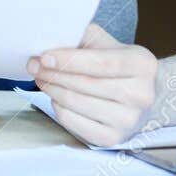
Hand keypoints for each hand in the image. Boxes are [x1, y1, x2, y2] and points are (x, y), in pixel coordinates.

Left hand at [28, 22, 156, 146]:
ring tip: (41, 78)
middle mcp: (141, 95)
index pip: (99, 63)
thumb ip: (84, 37)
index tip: (44, 57)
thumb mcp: (109, 44)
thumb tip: (51, 35)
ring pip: (76, 103)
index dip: (69, 60)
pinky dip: (58, 107)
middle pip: (85, 84)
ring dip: (52, 89)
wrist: (143, 95)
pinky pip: (74, 122)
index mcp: (142, 65)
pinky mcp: (113, 139)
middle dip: (53, 73)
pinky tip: (54, 97)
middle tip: (33, 65)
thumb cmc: (119, 65)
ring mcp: (128, 120)